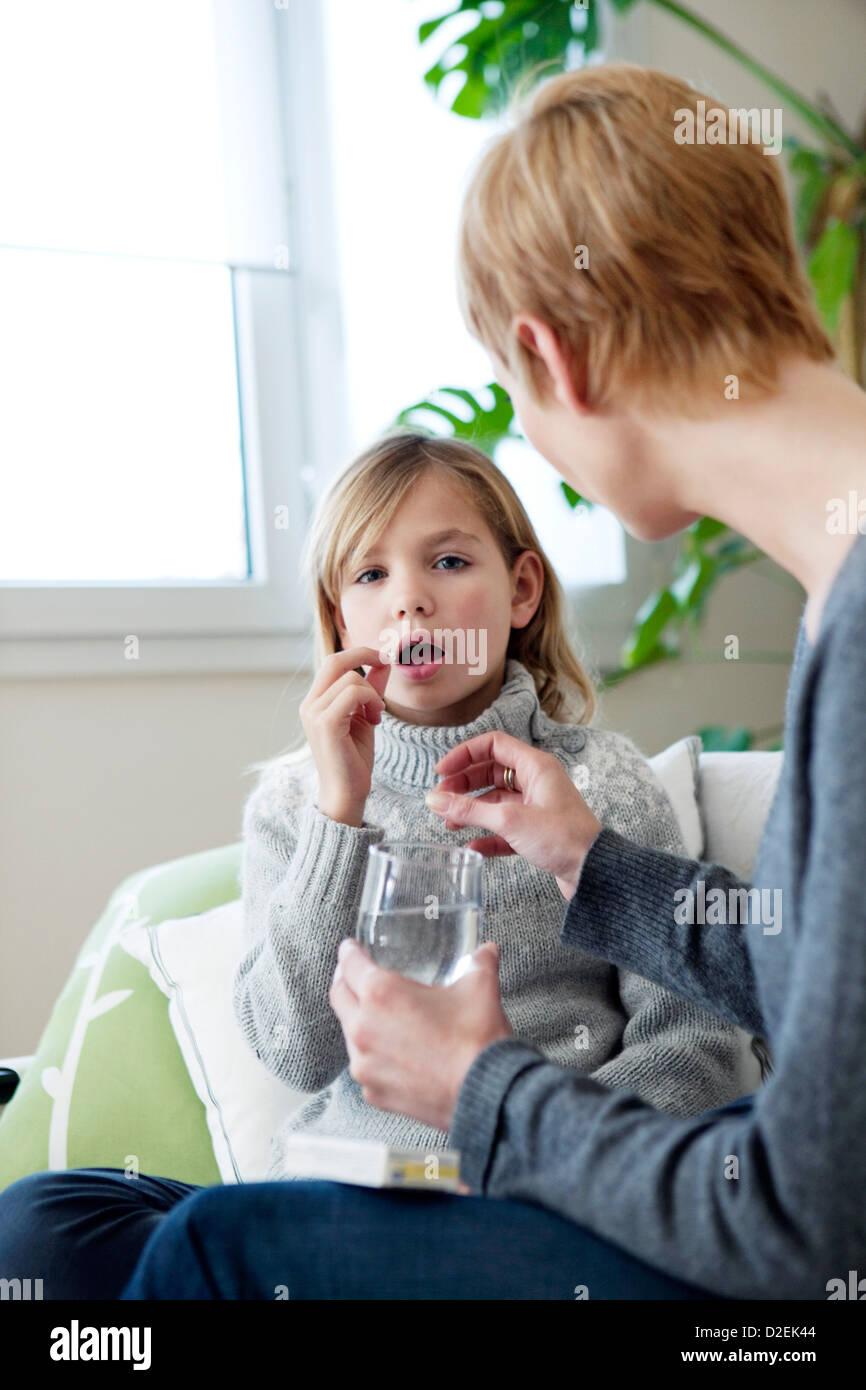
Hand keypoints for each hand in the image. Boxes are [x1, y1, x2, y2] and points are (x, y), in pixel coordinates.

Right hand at [299, 647, 391, 823]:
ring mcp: (314, 714)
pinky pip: (354, 694)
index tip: (383, 658)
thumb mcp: (365, 716)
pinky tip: (374, 720)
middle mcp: (309, 705)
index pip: (332, 662)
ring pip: (351, 679)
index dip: (359, 653)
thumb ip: (370, 690)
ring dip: (372, 694)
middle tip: (386, 663)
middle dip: (365, 655)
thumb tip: (383, 663)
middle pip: (335, 661)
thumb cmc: (354, 759)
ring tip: (376, 715)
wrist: (346, 793)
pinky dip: (371, 701)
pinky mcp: (325, 724)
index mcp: (315, 702)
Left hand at [329, 939, 512, 1134]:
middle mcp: (364, 1028)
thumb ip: (480, 963)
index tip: (349, 948)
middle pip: (339, 996)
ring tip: (378, 1015)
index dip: (349, 951)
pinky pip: (364, 1065)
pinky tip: (392, 1052)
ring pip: (349, 1033)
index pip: (350, 964)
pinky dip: (373, 1055)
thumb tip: (487, 951)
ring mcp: (364, 1064)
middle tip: (353, 975)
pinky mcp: (373, 1092)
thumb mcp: (480, 987)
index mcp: (381, 994)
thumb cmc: (477, 1040)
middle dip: (345, 982)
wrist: (486, 1093)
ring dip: (358, 1020)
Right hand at [425, 730, 602, 899]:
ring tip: (449, 825)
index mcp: (536, 766)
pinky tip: (470, 848)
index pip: (493, 745)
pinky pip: (504, 828)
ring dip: (471, 811)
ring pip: (495, 801)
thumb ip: (469, 810)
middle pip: (490, 772)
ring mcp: (536, 807)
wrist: (594, 872)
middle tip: (440, 801)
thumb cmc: (563, 838)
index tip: (441, 772)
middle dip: (463, 786)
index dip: (464, 754)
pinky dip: (486, 836)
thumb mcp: (510, 820)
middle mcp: (536, 782)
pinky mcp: (536, 832)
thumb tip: (435, 800)